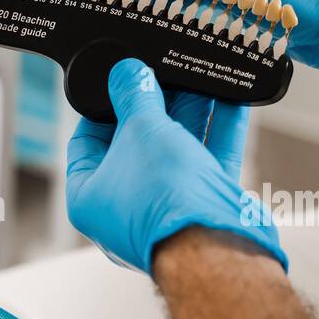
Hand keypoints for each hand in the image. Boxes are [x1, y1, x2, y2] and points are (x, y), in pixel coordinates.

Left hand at [65, 58, 285, 274]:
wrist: (216, 245)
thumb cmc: (163, 199)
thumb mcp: (141, 130)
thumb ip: (135, 95)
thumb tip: (127, 72)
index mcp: (90, 196)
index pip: (86, 142)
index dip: (101, 108)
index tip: (119, 82)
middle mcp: (125, 206)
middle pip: (136, 143)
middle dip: (155, 105)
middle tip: (165, 73)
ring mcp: (166, 208)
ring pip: (177, 150)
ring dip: (191, 113)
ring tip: (200, 79)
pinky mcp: (203, 208)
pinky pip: (208, 161)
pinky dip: (220, 131)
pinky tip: (231, 100)